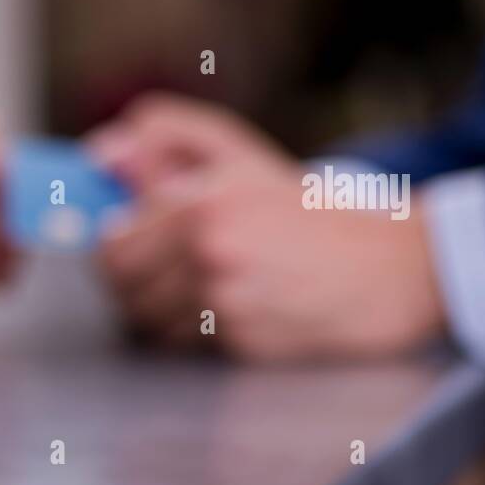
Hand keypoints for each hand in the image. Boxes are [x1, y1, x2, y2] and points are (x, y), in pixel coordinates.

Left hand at [87, 93, 446, 360]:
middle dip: (136, 281)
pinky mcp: (242, 342)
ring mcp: (226, 300)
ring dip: (165, 310)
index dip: (116, 247)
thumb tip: (100, 152)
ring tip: (209, 285)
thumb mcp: (235, 155)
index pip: (111, 243)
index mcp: (202, 200)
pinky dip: (197, 333)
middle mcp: (210, 250)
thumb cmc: (300, 211)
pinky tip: (234, 308)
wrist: (384, 268)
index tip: (132, 243)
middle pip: (122, 287)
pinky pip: (185, 345)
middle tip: (171, 268)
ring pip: (148, 320)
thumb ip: (164, 138)